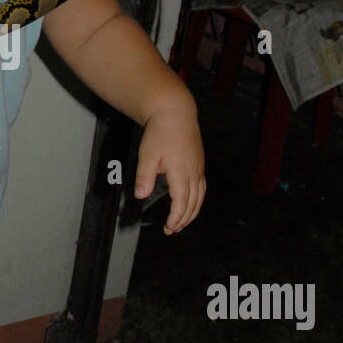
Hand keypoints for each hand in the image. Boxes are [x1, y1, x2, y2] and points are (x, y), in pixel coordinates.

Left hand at [134, 100, 205, 234]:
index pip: (182, 202)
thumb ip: (145, 176)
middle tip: (171, 230)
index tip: (169, 228)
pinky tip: (190, 204)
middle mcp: (194, 171)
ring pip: (200, 197)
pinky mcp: (199, 164)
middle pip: (193, 203)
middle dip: (183, 220)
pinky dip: (197, 200)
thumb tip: (141, 196)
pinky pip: (202, 188)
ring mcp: (198, 168)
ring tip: (180, 223)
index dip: (176, 218)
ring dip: (191, 212)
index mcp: (181, 171)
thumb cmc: (160, 132)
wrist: (175, 112)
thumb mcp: (147, 154)